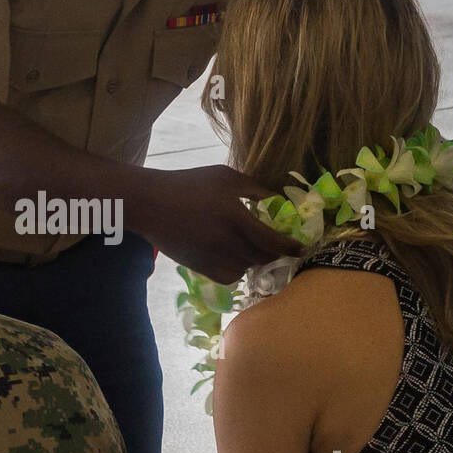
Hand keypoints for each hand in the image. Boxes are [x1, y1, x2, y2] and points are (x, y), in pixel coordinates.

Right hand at [131, 165, 302, 281]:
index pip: (271, 239)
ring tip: (254, 247)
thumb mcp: (225, 176)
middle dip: (276, 253)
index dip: (290, 246)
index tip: (302, 248)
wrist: (150, 204)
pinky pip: (229, 276)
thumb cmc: (189, 184)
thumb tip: (279, 201)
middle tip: (281, 246)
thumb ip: (255, 188)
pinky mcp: (200, 267)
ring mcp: (211, 256)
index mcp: (234, 215)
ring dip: (256, 260)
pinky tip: (236, 256)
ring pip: (247, 267)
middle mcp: (225, 240)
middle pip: (262, 256)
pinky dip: (238, 269)